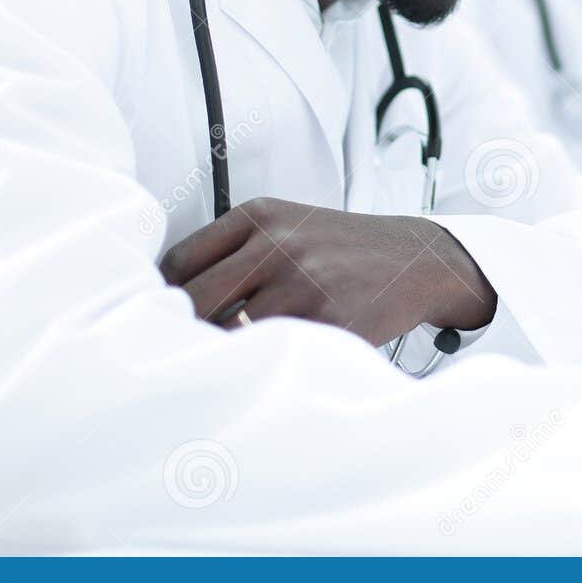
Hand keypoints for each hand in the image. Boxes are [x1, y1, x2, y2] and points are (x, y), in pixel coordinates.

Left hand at [159, 197, 495, 343]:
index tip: (164, 319)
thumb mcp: (288, 224)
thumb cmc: (341, 248)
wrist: (418, 259)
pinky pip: (278, 354)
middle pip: (195, 301)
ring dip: (225, 355)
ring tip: (227, 366)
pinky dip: (270, 365)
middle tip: (182, 353)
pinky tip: (274, 366)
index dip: (164, 297)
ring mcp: (305, 283)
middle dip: (186, 331)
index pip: (180, 261)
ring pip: (232, 335)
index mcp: (259, 216)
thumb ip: (235, 249)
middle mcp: (277, 244)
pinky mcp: (332, 321)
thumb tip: (166, 302)